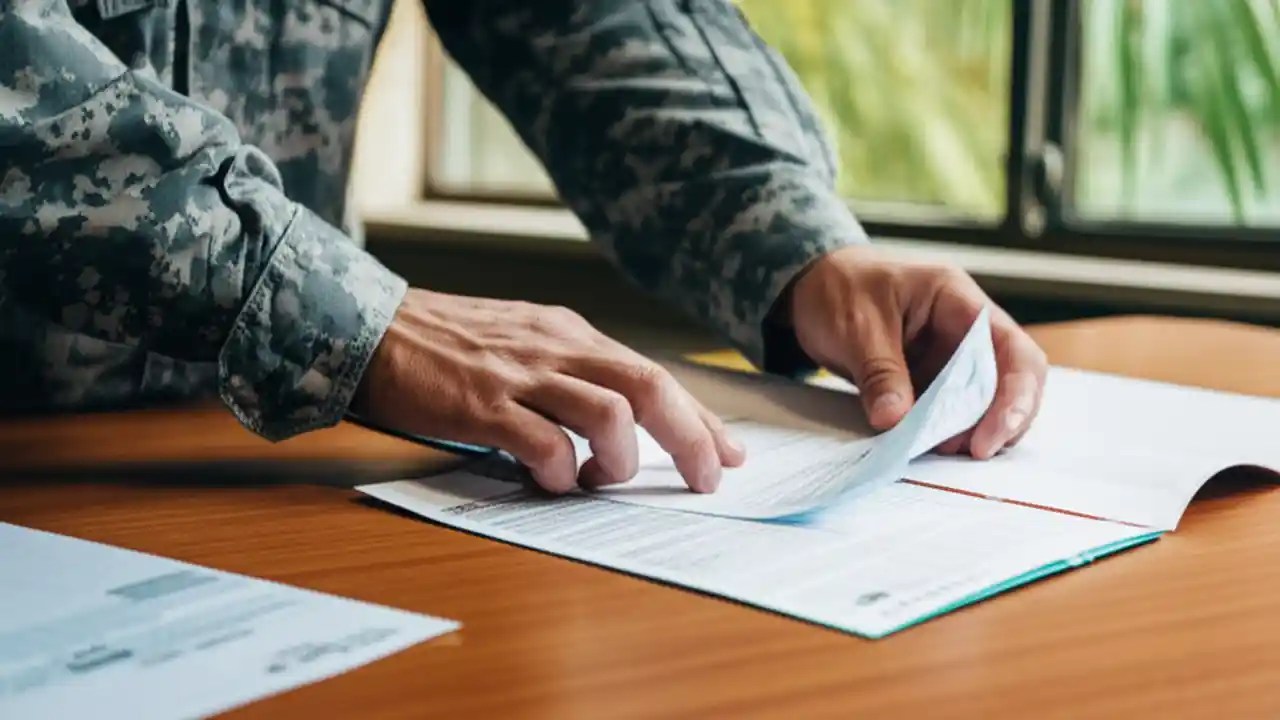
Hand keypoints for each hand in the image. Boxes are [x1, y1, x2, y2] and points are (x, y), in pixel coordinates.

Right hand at [352, 289, 744, 493]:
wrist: (376, 328)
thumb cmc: (452, 345)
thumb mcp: (527, 341)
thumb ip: (573, 374)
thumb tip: (624, 422)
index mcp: (571, 334)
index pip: (653, 374)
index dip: (699, 417)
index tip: (729, 452)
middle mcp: (556, 348)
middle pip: (647, 388)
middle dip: (690, 437)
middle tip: (706, 479)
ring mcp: (520, 374)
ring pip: (607, 413)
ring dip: (620, 459)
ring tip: (602, 479)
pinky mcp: (483, 403)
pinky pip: (542, 441)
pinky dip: (559, 469)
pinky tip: (551, 479)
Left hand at [787, 245, 1047, 458]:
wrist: (808, 286)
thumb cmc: (837, 287)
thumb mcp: (855, 326)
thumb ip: (880, 372)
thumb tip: (896, 421)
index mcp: (957, 300)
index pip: (1012, 349)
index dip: (1014, 396)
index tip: (989, 438)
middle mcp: (964, 330)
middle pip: (1010, 380)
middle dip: (998, 421)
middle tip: (969, 453)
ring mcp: (948, 357)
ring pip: (981, 401)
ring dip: (970, 430)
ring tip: (940, 451)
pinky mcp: (928, 380)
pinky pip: (947, 411)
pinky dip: (942, 432)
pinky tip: (926, 447)